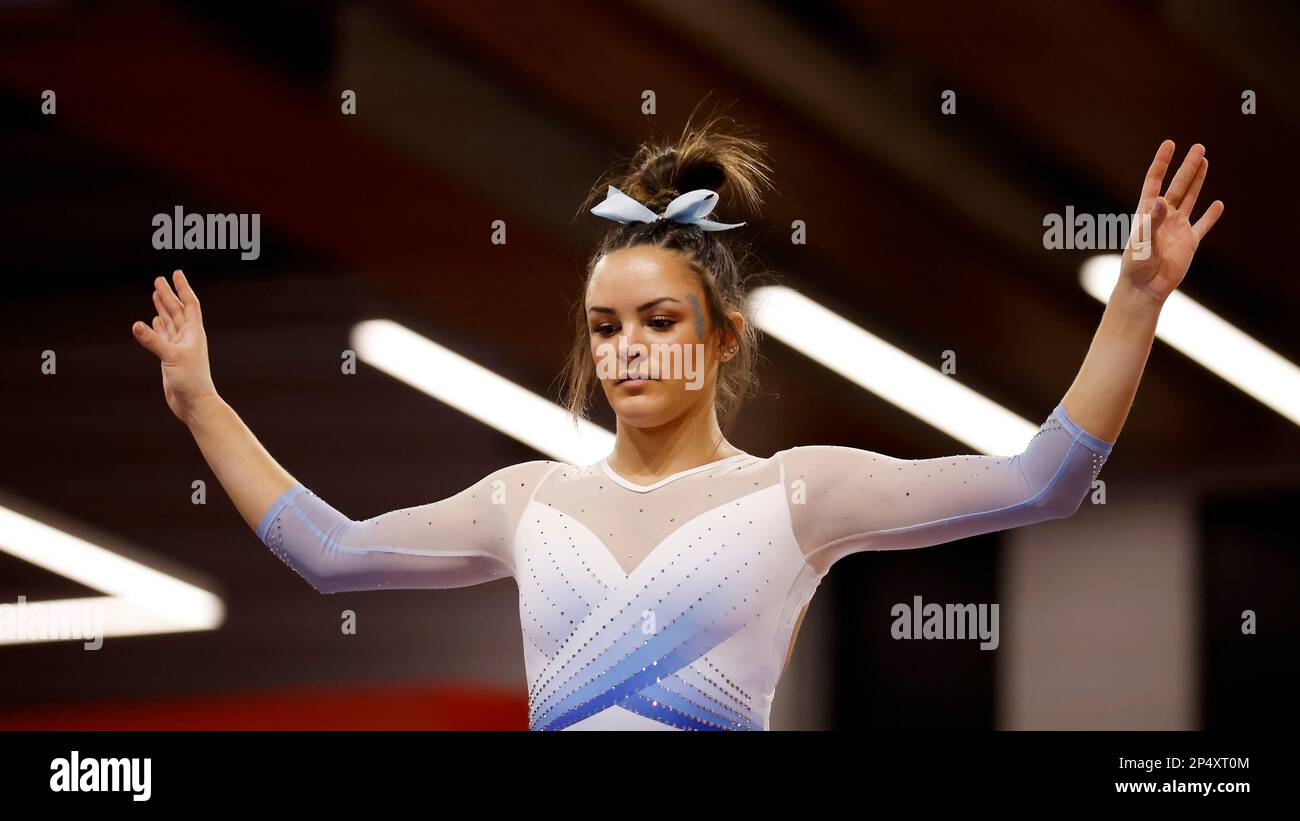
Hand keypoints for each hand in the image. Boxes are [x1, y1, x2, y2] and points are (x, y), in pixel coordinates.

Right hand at [132, 270, 219, 422]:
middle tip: (158, 279)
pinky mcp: (171, 358)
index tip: (176, 273)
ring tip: (155, 293)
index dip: (183, 288)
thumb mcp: (171, 358)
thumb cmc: (191, 381)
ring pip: (170, 322)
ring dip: (163, 308)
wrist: (194, 404)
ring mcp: (179, 347)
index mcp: (194, 333)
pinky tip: (154, 320)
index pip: (189, 304)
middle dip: (168, 295)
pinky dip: (159, 326)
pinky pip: (164, 336)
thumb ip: (154, 341)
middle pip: (177, 310)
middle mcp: (188, 338)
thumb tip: (136, 325)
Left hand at [1120, 140, 1224, 303]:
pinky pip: (1202, 225)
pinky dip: (1211, 216)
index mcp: (1147, 212)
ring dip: (1198, 182)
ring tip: (1205, 162)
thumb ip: (1152, 221)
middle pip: (1178, 186)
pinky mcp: (1189, 242)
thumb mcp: (1142, 241)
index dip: (1162, 162)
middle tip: (1199, 147)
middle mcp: (1163, 217)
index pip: (1155, 181)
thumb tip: (1163, 200)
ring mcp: (1177, 228)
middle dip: (1188, 167)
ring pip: (1190, 199)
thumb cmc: (1136, 265)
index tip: (1169, 144)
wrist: (1145, 288)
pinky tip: (1218, 205)